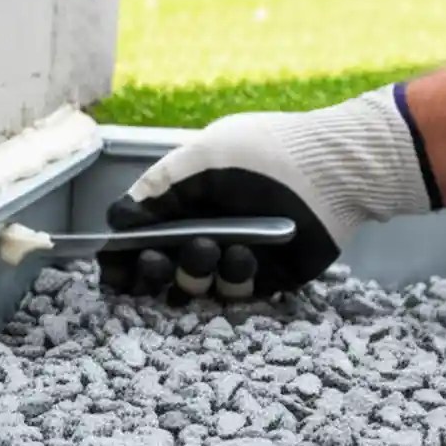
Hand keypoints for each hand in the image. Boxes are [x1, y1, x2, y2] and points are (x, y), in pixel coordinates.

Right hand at [100, 84, 436, 298]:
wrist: (334, 169)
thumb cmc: (263, 153)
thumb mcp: (200, 156)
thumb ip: (155, 188)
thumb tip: (117, 219)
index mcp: (184, 201)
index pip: (140, 237)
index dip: (122, 258)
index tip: (112, 272)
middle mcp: (204, 231)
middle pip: (160, 270)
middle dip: (149, 270)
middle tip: (155, 260)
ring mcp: (232, 257)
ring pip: (193, 286)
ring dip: (191, 270)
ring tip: (208, 246)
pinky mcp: (264, 278)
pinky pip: (235, 292)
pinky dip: (234, 274)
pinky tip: (246, 251)